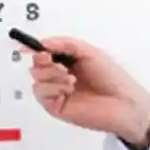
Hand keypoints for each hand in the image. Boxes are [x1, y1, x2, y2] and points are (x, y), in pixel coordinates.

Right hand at [26, 36, 149, 149]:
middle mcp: (62, 77)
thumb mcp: (90, 52)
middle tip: (52, 60)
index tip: (27, 45)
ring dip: (50, 74)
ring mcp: (58, 93)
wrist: (123, 103)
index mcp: (70, 62)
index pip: (45, 53)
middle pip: (36, 65)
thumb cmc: (113, 78)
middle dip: (42, 60)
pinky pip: (41, 94)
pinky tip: (68, 89)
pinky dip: (52, 88)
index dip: (35, 48)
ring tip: (69, 77)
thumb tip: (44, 42)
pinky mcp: (56, 107)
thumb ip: (65, 44)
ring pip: (36, 79)